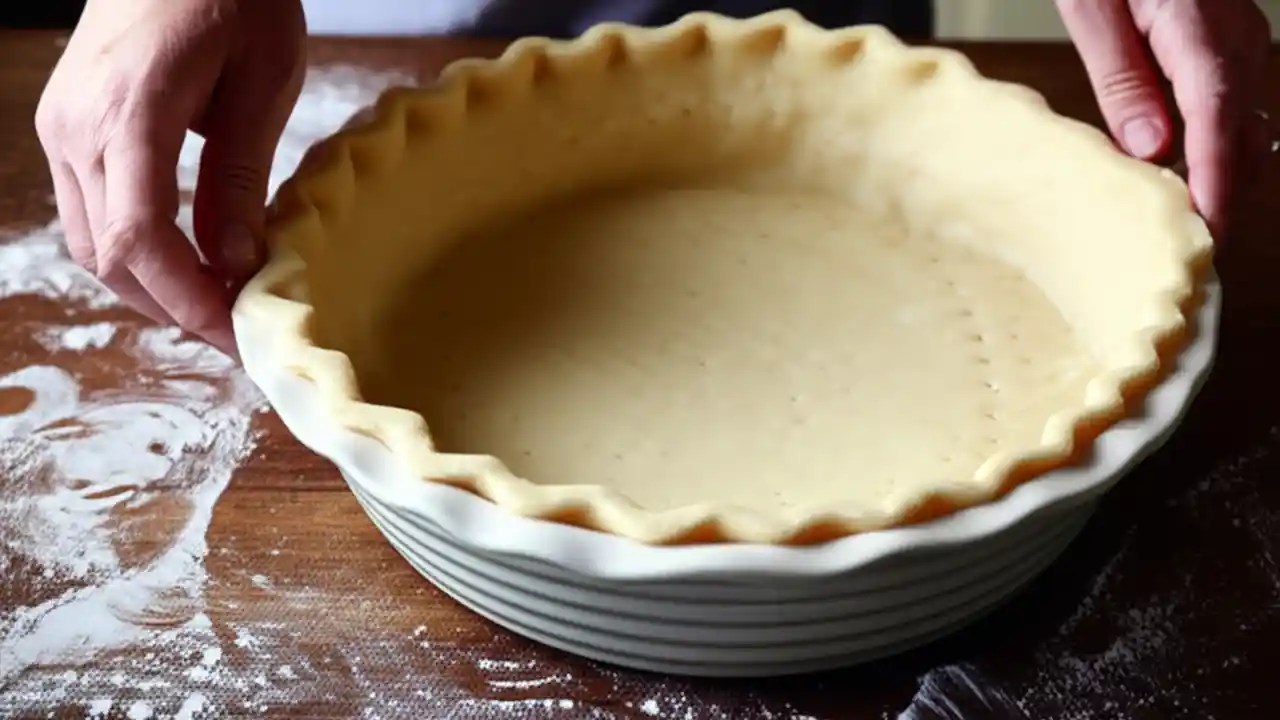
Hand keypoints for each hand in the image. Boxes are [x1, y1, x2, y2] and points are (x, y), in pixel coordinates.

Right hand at [35, 0, 305, 354]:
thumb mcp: (262, 83)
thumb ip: (241, 175)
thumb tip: (234, 261)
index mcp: (129, 110)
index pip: (138, 237)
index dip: (185, 299)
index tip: (234, 330)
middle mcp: (76, 125)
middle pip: (107, 254)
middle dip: (171, 305)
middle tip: (234, 330)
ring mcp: (60, 125)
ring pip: (89, 240)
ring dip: (149, 284)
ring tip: (216, 301)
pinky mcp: (66, 125)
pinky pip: (89, 209)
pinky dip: (133, 248)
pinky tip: (185, 259)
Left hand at [1056, 0, 1271, 238]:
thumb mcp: (1094, 8)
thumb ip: (1123, 77)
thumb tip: (1151, 150)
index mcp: (1196, 25)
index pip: (1218, 119)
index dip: (1217, 183)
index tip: (1208, 233)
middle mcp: (1236, 35)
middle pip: (1244, 132)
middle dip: (1225, 196)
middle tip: (1188, 255)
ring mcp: (1243, 39)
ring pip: (1247, 125)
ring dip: (1223, 177)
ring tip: (1185, 230)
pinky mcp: (1233, 45)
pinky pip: (1236, 108)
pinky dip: (1219, 149)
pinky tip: (1184, 178)